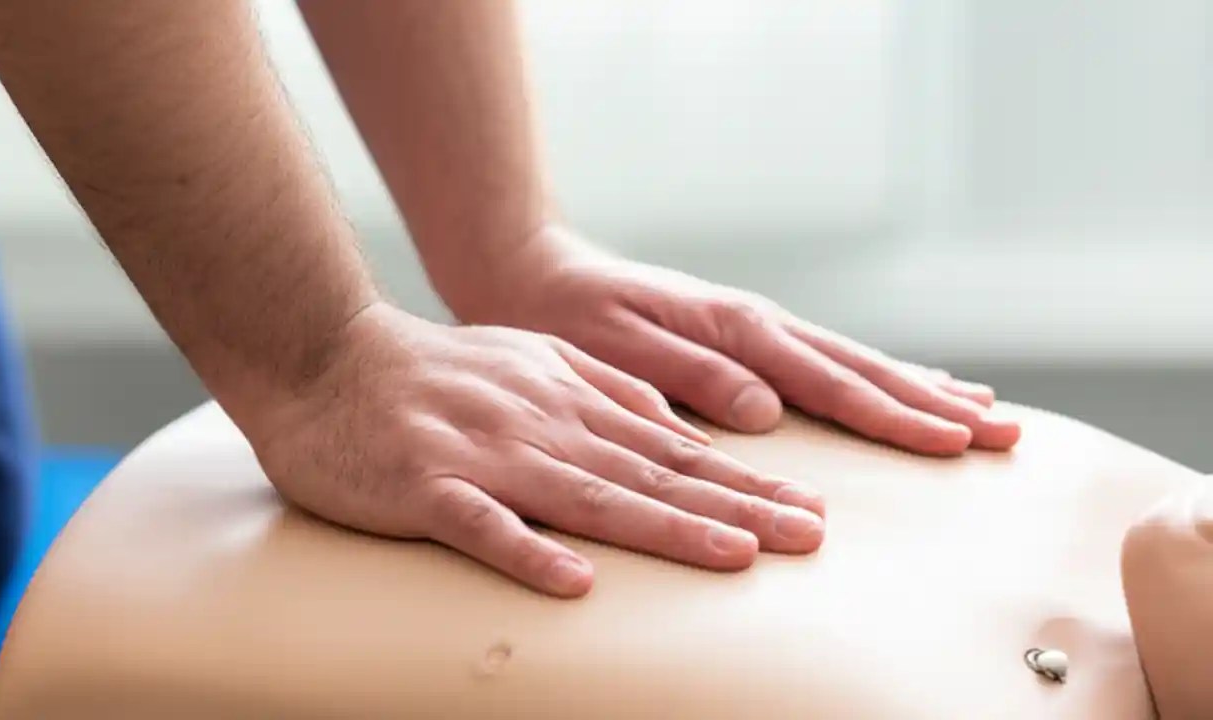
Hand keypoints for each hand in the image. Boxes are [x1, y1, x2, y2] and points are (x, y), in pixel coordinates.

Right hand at [243, 302, 824, 597]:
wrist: (326, 357)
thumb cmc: (433, 372)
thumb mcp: (530, 360)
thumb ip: (601, 387)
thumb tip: (669, 421)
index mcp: (569, 399)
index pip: (673, 449)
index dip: (745, 481)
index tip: (810, 508)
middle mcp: (542, 424)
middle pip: (653, 474)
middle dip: (737, 507)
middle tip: (809, 536)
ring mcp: (486, 456)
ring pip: (590, 495)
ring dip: (665, 527)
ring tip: (735, 556)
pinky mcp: (426, 486)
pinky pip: (482, 525)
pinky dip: (528, 552)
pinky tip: (575, 584)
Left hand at [443, 227, 1020, 455]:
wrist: (531, 274)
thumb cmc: (567, 316)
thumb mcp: (615, 347)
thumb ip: (689, 375)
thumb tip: (766, 410)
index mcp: (735, 332)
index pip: (831, 382)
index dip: (895, 415)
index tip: (955, 441)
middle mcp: (756, 327)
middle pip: (862, 370)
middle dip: (934, 405)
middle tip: (1005, 433)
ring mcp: (754, 330)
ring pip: (854, 362)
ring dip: (919, 389)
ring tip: (981, 409)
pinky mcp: (742, 338)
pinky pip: (825, 360)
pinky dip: (874, 374)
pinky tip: (904, 385)